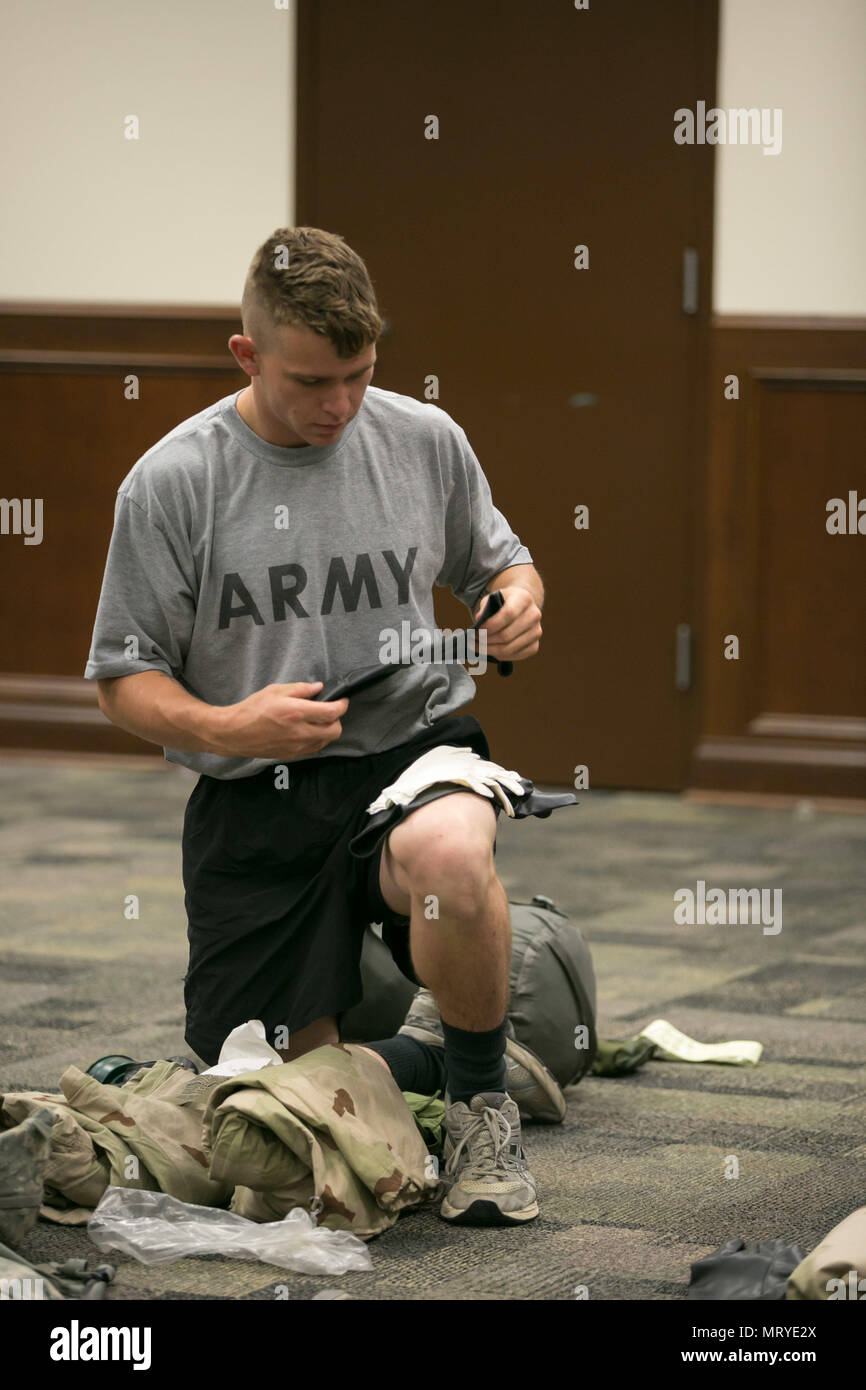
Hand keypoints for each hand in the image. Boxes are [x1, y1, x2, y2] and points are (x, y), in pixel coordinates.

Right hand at [210, 682, 348, 759]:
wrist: (234, 733)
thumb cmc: (252, 709)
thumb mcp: (276, 690)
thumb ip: (301, 689)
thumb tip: (318, 688)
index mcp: (297, 713)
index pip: (332, 713)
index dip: (342, 705)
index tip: (341, 700)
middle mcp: (300, 732)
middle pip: (335, 731)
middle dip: (337, 720)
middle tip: (329, 710)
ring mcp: (297, 747)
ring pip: (326, 741)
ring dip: (327, 730)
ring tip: (316, 720)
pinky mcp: (292, 755)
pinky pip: (314, 749)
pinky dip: (317, 739)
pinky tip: (307, 730)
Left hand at [473, 587, 541, 662]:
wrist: (520, 607)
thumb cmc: (503, 602)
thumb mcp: (492, 598)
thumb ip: (484, 608)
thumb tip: (479, 622)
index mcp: (524, 599)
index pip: (508, 615)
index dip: (490, 625)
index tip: (475, 631)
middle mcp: (534, 615)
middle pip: (507, 635)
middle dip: (486, 641)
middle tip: (472, 642)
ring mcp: (537, 632)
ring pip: (510, 648)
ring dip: (490, 650)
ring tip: (477, 647)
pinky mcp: (535, 646)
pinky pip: (516, 656)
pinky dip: (500, 656)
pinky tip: (490, 651)